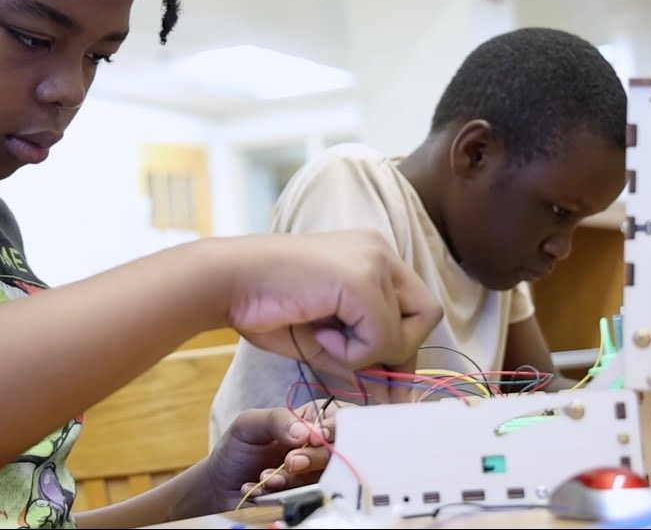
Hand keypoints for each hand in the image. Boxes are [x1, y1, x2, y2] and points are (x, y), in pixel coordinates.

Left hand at [205, 399, 347, 511]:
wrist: (220, 486)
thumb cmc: (236, 449)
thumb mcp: (249, 424)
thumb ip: (277, 420)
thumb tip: (306, 433)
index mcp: (308, 421)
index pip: (338, 419)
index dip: (333, 428)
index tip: (313, 437)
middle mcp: (316, 447)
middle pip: (339, 450)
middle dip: (315, 457)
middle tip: (289, 462)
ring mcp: (314, 474)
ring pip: (326, 477)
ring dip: (295, 480)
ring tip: (265, 477)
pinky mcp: (307, 497)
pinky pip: (310, 498)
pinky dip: (285, 495)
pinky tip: (261, 490)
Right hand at [226, 230, 441, 389]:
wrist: (224, 281)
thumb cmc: (265, 305)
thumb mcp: (327, 336)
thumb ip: (364, 358)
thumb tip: (399, 399)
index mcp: (370, 256)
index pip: (416, 307)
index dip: (400, 344)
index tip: (374, 369)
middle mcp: (379, 251)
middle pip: (426, 316)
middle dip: (395, 351)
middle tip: (351, 359)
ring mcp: (373, 261)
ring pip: (407, 331)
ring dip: (368, 351)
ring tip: (325, 337)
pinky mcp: (362, 279)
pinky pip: (381, 338)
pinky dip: (352, 352)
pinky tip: (317, 331)